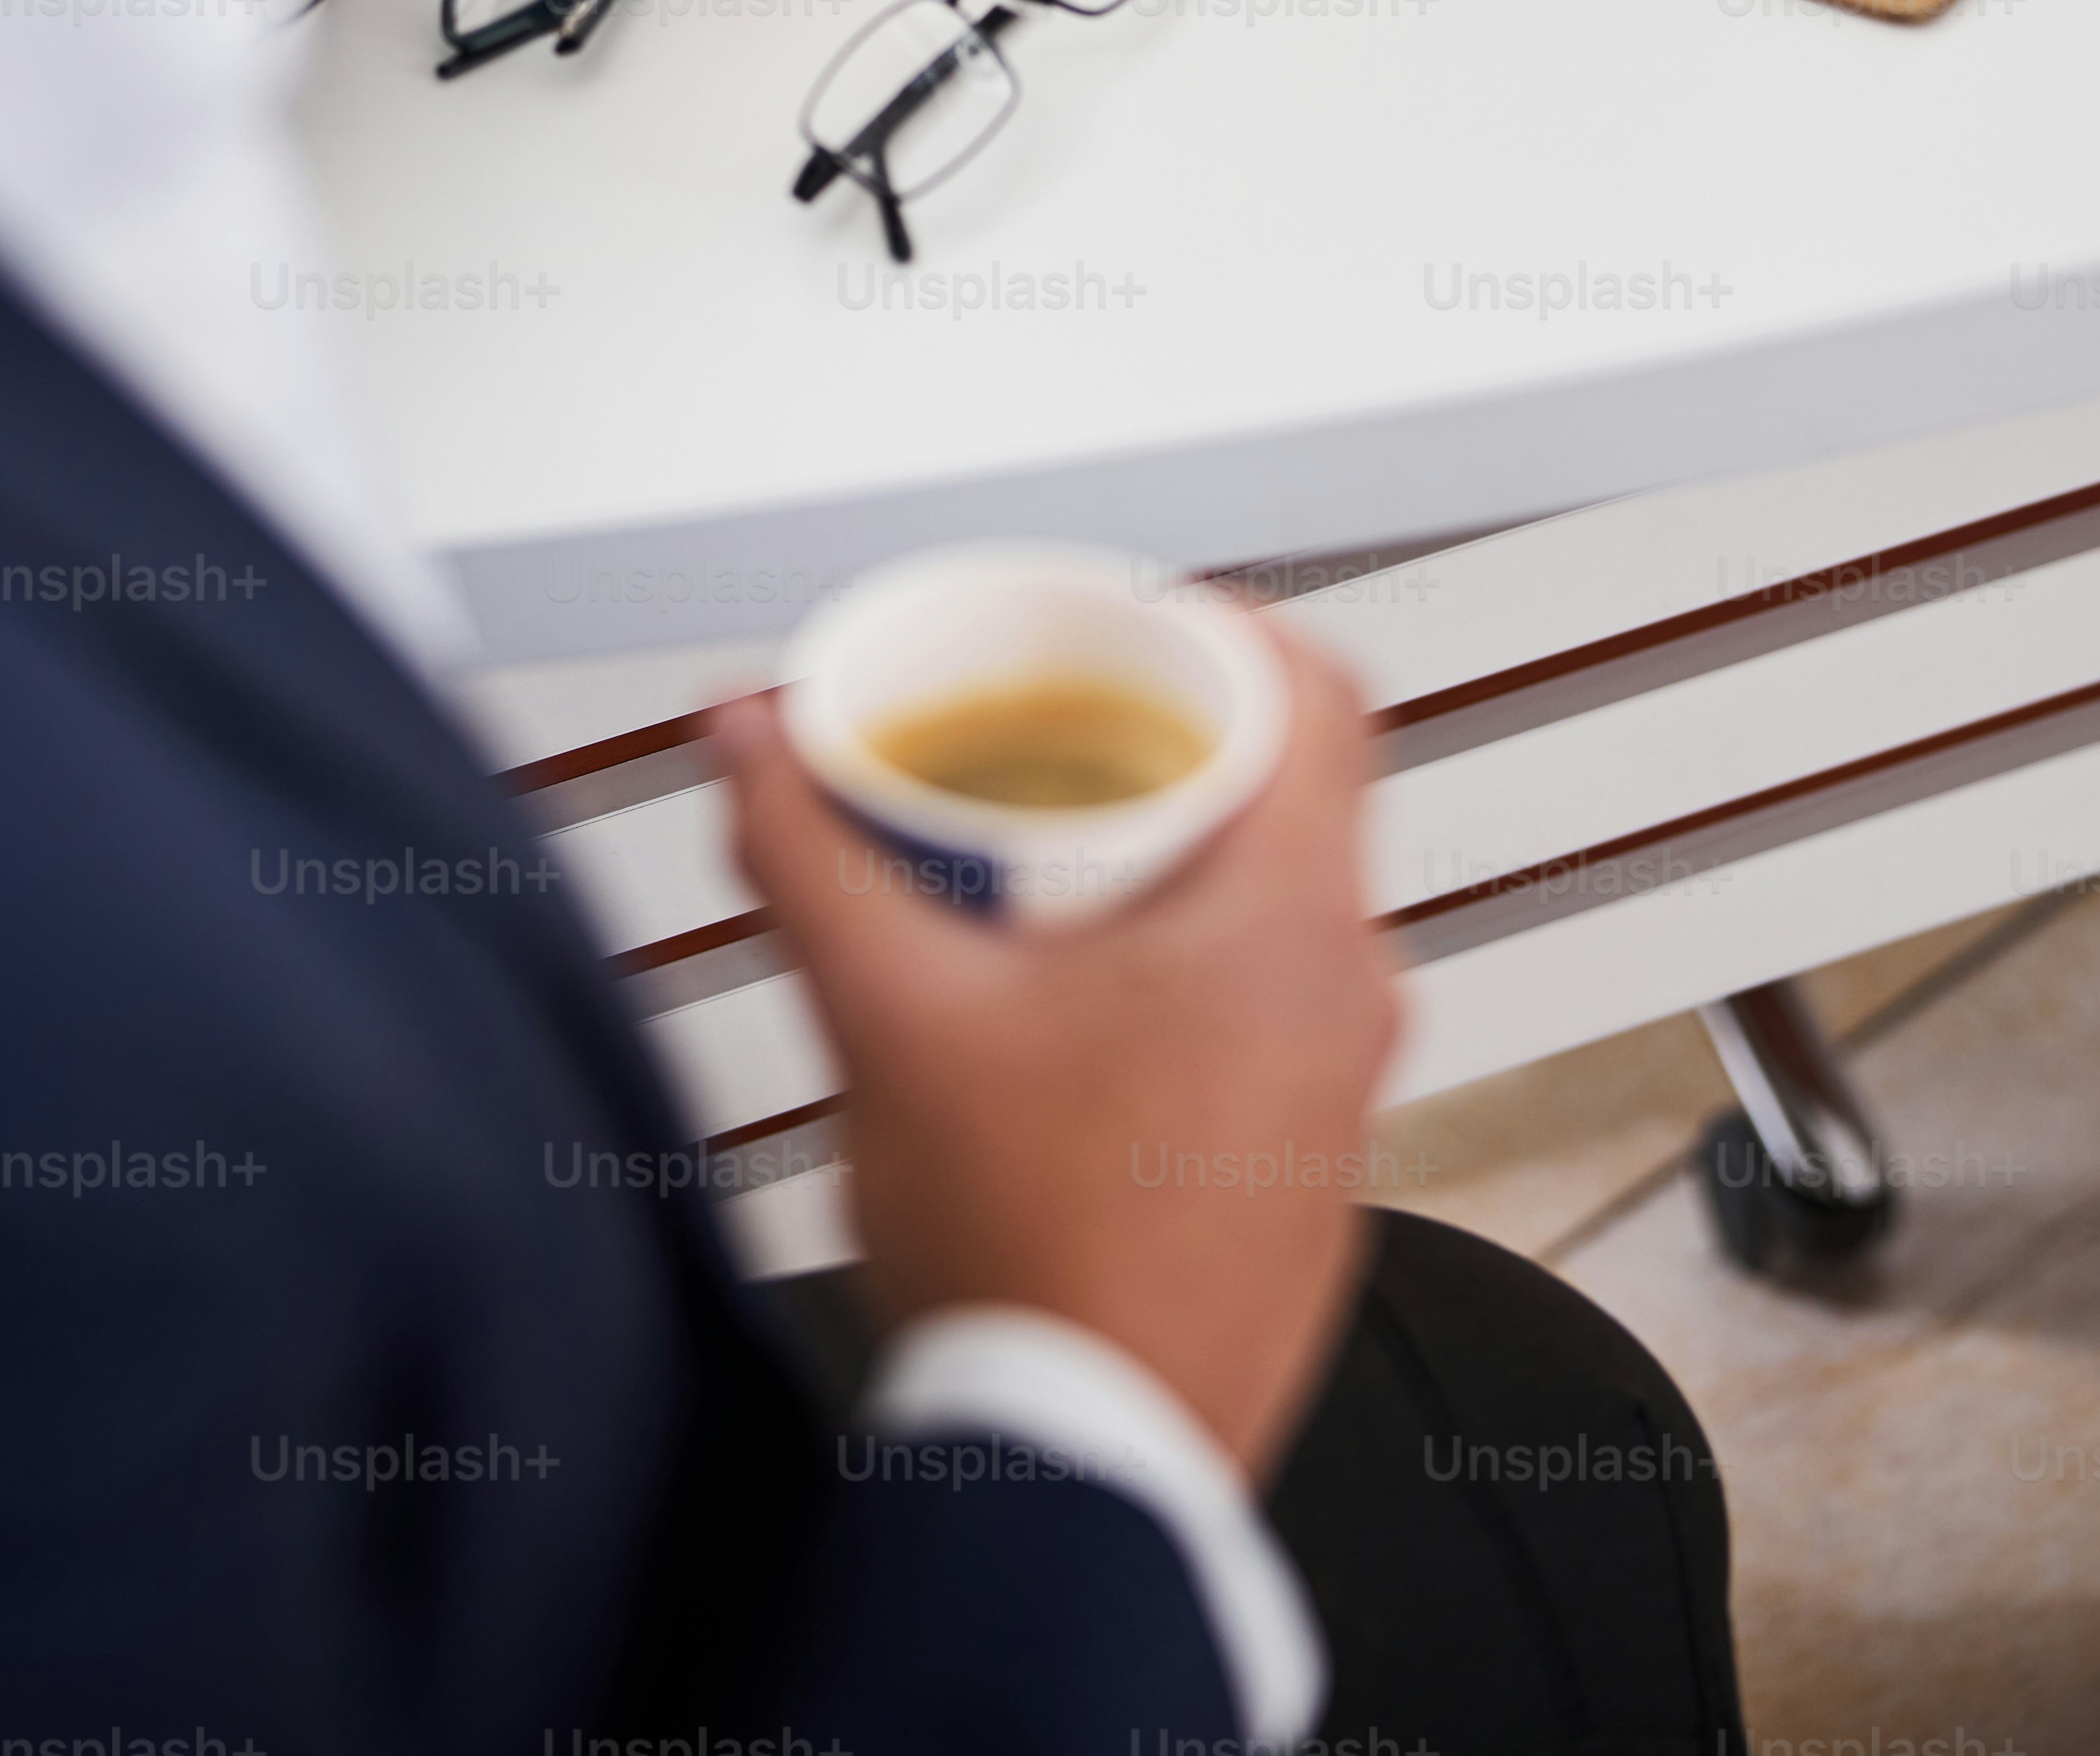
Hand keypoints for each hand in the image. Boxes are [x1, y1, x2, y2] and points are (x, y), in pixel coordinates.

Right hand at [720, 619, 1397, 1477]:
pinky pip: (1277, 1017)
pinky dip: (1194, 978)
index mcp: (1288, 928)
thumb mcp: (888, 1011)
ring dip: (1176, 872)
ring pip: (1284, 914)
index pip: (1317, 691)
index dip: (1218, 630)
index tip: (1124, 630)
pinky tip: (1081, 1016)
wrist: (1083, 1469)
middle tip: (1051, 747)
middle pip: (1294, 797)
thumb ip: (808, 849)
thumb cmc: (1028, 1260)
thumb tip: (749, 738)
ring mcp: (1344, 1096)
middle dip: (1165, 752)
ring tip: (1046, 883)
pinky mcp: (1313, 1174)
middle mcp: (1350, 1000)